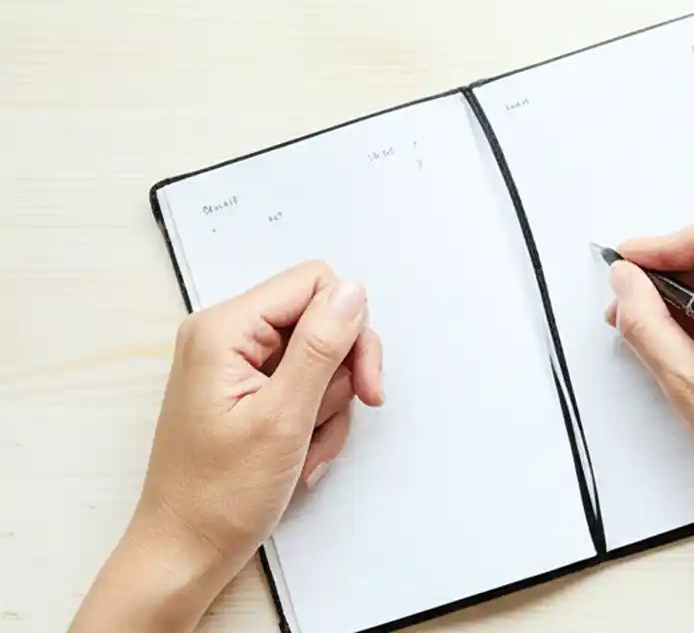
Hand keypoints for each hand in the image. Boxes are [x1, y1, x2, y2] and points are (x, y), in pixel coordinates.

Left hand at [73, 261, 383, 631]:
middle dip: (343, 372)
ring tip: (308, 449)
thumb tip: (353, 291)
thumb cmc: (219, 497)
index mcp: (224, 329)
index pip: (315, 283)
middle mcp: (226, 336)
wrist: (184, 553)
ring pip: (320, 358)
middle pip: (322, 318)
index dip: (351, 327)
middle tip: (353, 412)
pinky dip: (315, 420)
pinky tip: (302, 455)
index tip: (365, 382)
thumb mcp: (282, 418)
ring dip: (330, 406)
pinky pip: (304, 386)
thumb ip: (321, 346)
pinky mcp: (246, 391)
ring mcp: (236, 364)